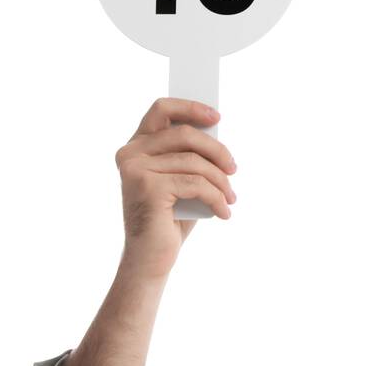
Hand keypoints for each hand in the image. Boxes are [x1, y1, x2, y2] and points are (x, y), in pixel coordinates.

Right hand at [115, 98, 236, 279]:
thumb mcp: (183, 180)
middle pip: (185, 134)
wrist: (151, 258)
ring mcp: (135, 170)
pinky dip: (217, 198)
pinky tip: (224, 212)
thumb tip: (217, 133)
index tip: (216, 116)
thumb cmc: (170, 217)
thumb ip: (191, 154)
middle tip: (234, 169)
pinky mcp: (147, 187)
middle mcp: (130, 154)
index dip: (190, 107)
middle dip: (217, 151)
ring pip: (194, 162)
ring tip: (230, 198)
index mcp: (136, 146)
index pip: (161, 109)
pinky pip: (196, 183)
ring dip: (221, 181)